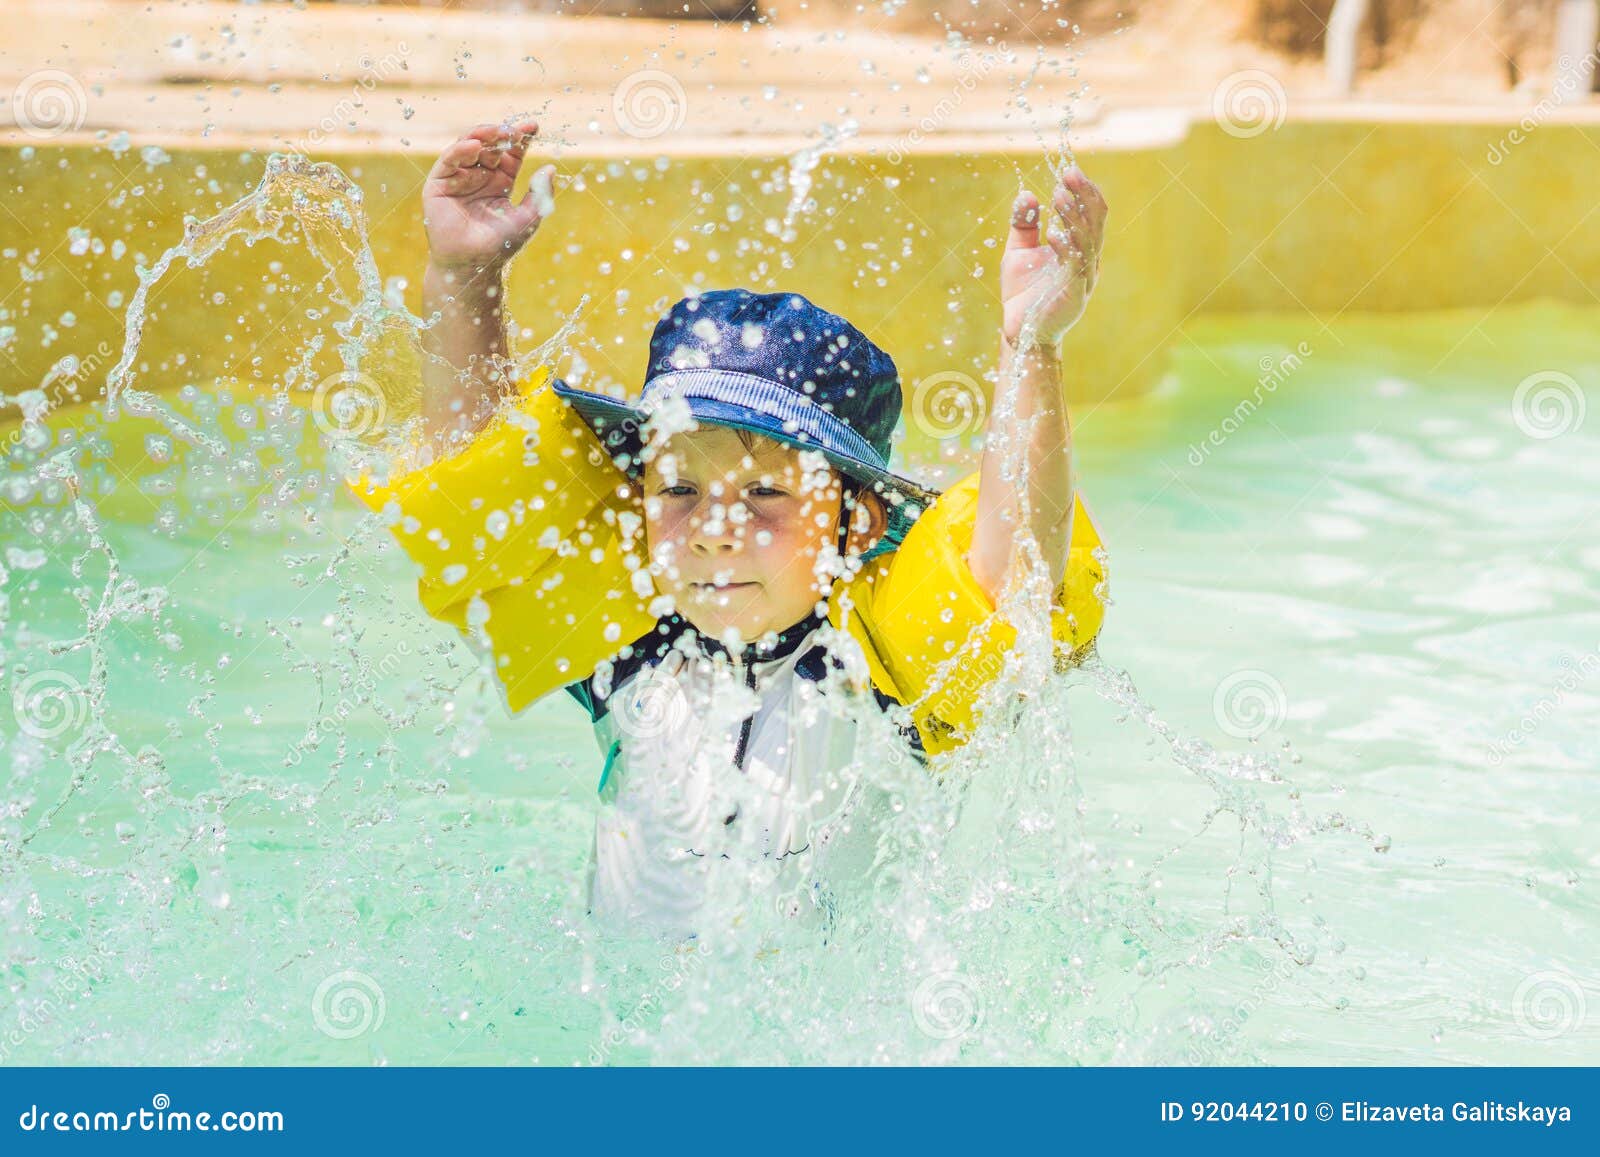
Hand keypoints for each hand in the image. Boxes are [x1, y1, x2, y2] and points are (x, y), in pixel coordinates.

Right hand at [423, 118, 554, 276]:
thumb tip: (551, 168)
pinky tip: (475, 146)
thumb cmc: (499, 245)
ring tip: (496, 131)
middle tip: (514, 128)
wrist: (471, 265)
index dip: (521, 139)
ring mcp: (458, 178)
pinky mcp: (438, 184)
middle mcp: (479, 176)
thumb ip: (539, 194)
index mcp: (499, 182)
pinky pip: (449, 161)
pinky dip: (461, 151)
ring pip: (468, 147)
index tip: (533, 126)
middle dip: (502, 134)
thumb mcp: (527, 218)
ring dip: (482, 136)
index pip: (511, 153)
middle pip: (490, 146)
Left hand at [999, 165, 1106, 347]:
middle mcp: (1087, 260)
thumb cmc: (1023, 293)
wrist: (1021, 331)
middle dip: (1083, 196)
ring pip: (1088, 240)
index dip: (1083, 190)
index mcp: (1079, 248)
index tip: (1068, 170)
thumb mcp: (1019, 252)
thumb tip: (1026, 194)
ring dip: (1074, 216)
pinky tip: (1054, 232)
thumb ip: (1024, 225)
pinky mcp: (1074, 294)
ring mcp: (1083, 277)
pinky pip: (1075, 267)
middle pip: (1094, 221)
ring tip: (1059, 196)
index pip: (1090, 213)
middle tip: (1069, 175)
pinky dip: (1066, 248)